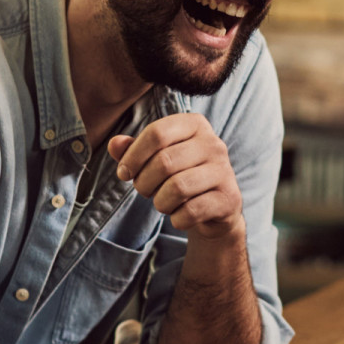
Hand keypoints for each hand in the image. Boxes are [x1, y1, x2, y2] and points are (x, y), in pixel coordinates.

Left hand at [108, 113, 244, 240]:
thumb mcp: (154, 159)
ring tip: (163, 203)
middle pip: (164, 161)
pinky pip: (191, 211)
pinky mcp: (229, 198)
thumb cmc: (180, 176)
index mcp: (195, 124)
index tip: (124, 172)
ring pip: (177, 188)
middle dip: (144, 183)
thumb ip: (133, 149)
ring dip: (160, 202)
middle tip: (144, 191)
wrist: (215, 207)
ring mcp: (224, 171)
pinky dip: (177, 219)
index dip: (133, 155)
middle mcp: (213, 143)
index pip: (157, 133)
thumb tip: (114, 144)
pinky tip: (180, 216)